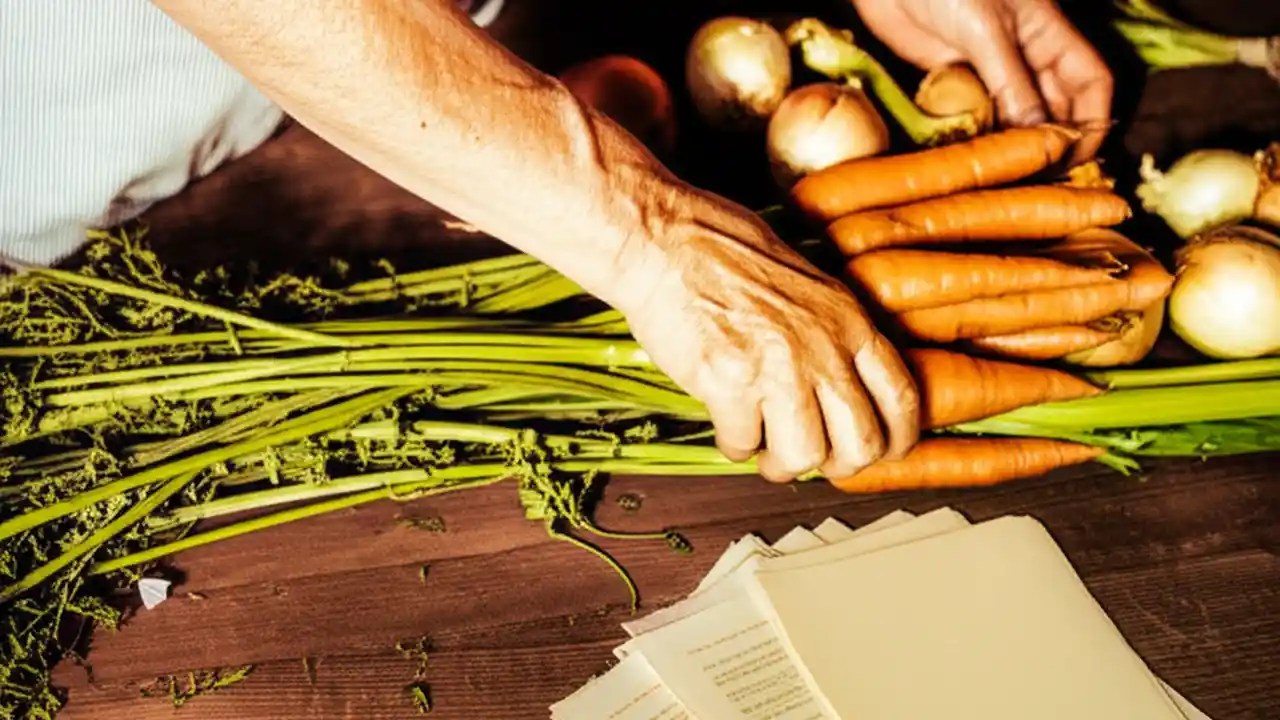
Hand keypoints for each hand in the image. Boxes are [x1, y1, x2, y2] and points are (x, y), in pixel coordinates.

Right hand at [616, 189, 920, 481]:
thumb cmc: (723, 252)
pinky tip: (726, 425)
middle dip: (836, 464)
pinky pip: (743, 445)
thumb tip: (840, 390)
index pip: (899, 399)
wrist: (664, 240)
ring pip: (804, 456)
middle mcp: (823, 348)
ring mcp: (777, 368)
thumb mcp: (805, 284)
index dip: (894, 441)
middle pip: (860, 444)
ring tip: (764, 450)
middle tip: (812, 457)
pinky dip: (734, 444)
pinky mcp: (729, 384)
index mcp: (848, 320)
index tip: (880, 452)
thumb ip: (831, 334)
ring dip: (782, 464)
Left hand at [851, 0, 1112, 158]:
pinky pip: (974, 118)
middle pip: (1055, 109)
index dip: (1092, 121)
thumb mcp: (986, 28)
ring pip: (1014, 119)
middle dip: (1052, 145)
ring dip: (1013, 150)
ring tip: (1007, 184)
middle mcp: (1025, 57)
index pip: (1091, 83)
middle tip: (1036, 186)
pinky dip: (977, 141)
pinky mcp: (951, 81)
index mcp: (1049, 35)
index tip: (1075, 159)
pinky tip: (974, 165)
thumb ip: (1011, 80)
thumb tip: (1040, 135)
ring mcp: (987, 71)